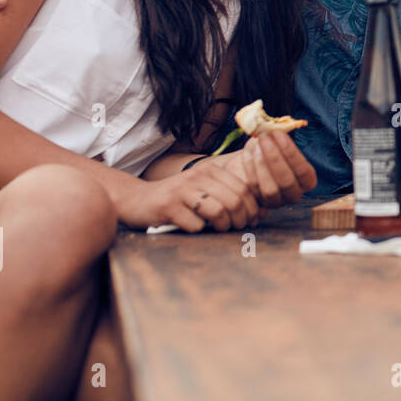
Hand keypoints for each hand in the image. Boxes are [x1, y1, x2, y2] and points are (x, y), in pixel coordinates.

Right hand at [126, 159, 262, 232]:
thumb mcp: (205, 192)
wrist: (137, 201)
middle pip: (234, 200)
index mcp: (210, 170)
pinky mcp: (168, 206)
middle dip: (240, 220)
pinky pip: (196, 224)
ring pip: (218, 211)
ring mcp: (182, 190)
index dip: (253, 208)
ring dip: (222, 226)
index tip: (252, 221)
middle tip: (236, 229)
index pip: (244, 188)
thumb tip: (263, 213)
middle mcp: (197, 175)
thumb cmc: (178, 200)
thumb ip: (231, 198)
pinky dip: (199, 231)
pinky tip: (192, 227)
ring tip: (217, 229)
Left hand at [219, 133, 317, 207]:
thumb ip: (282, 140)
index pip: (303, 171)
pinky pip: (254, 188)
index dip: (291, 153)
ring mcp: (277, 201)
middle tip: (264, 138)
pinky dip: (249, 167)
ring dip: (261, 164)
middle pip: (286, 181)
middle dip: (274, 158)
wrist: (258, 163)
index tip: (279, 134)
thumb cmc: (276, 152)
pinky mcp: (260, 203)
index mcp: (307, 181)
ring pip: (270, 189)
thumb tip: (274, 128)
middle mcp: (295, 194)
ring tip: (256, 144)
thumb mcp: (282, 146)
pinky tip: (247, 150)